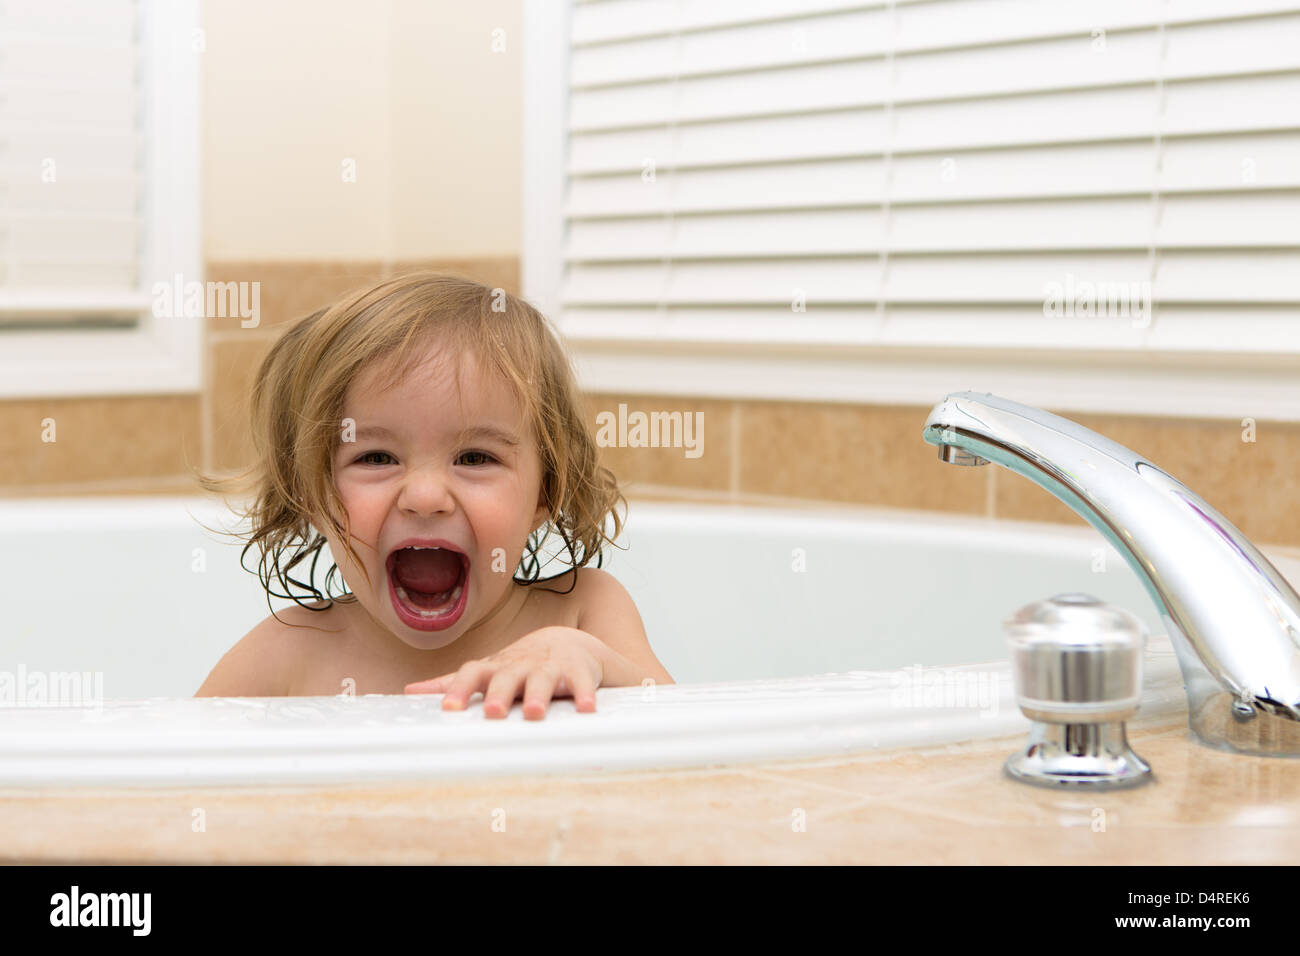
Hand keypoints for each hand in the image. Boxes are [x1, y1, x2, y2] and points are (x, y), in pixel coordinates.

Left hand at [403, 626, 607, 719]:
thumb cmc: (518, 665)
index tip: (449, 709)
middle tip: (492, 712)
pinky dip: (584, 695)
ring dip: (538, 695)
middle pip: (507, 677)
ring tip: (534, 713)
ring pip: (542, 679)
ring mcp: (549, 667)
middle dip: (499, 693)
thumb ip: (450, 683)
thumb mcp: (486, 671)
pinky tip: (586, 709)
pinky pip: (582, 684)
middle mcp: (519, 666)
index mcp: (495, 668)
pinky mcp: (578, 673)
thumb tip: (408, 692)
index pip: (472, 674)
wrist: (567, 644)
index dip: (460, 690)